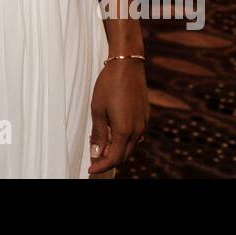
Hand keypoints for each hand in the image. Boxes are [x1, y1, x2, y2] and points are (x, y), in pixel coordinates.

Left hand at [87, 59, 148, 174]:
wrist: (127, 65)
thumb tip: (96, 154)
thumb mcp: (98, 110)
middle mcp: (138, 130)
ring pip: (131, 146)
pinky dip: (125, 139)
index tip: (91, 169)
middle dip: (109, 160)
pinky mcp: (145, 115)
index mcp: (124, 131)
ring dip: (118, 150)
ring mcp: (143, 123)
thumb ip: (99, 134)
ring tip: (102, 144)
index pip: (114, 159)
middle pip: (124, 155)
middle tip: (94, 158)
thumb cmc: (109, 85)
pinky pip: (136, 135)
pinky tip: (114, 132)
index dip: (102, 166)